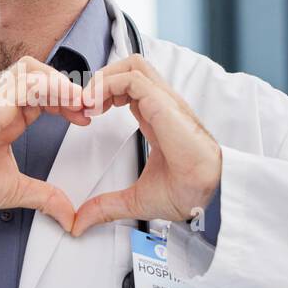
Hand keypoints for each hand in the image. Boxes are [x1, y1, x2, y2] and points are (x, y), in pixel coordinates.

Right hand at [0, 56, 91, 231]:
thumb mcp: (15, 190)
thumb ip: (44, 196)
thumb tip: (67, 213)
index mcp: (4, 118)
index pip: (40, 93)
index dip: (65, 100)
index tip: (84, 116)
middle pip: (37, 73)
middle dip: (67, 86)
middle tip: (87, 106)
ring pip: (30, 69)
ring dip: (59, 81)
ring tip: (78, 101)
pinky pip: (23, 83)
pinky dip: (49, 88)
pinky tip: (65, 102)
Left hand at [70, 54, 221, 236]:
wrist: (206, 196)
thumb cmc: (186, 193)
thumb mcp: (134, 199)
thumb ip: (106, 206)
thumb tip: (81, 221)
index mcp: (156, 117)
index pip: (127, 87)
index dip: (102, 93)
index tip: (84, 114)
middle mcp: (161, 104)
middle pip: (128, 68)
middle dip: (99, 79)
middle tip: (81, 104)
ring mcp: (164, 101)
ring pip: (131, 65)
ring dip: (102, 79)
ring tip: (86, 102)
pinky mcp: (164, 105)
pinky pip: (133, 79)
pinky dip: (108, 85)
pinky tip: (94, 106)